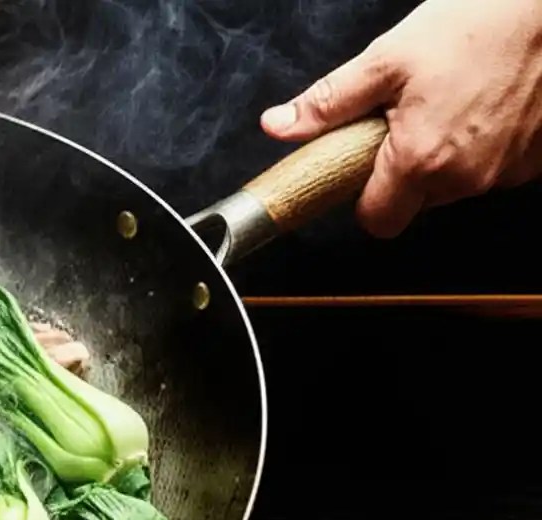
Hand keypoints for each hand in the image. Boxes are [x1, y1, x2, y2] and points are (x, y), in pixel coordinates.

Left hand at [259, 0, 541, 237]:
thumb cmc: (474, 25)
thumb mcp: (385, 59)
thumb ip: (328, 102)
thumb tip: (277, 126)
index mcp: (421, 161)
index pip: (377, 221)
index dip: (363, 197)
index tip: (364, 165)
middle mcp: (467, 178)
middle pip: (415, 203)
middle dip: (403, 173)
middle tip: (406, 119)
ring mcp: (507, 173)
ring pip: (455, 187)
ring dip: (445, 158)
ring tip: (449, 104)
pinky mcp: (536, 161)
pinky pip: (495, 170)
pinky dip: (483, 147)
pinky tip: (483, 107)